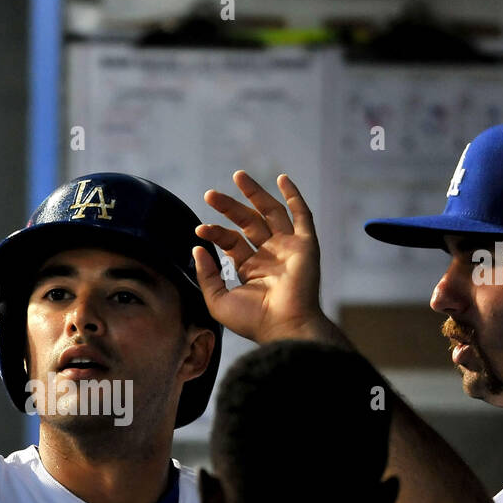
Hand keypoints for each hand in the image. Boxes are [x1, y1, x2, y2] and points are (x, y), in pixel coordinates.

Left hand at [194, 171, 330, 343]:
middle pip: (248, 222)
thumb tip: (196, 249)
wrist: (284, 326)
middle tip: (209, 194)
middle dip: (229, 207)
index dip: (215, 232)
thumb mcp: (218, 300)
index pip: (231, 242)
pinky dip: (294, 196)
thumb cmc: (253, 321)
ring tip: (237, 176)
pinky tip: (282, 179)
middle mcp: (271, 256)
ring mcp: (288, 249)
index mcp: (252, 269)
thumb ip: (207, 275)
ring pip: (272, 213)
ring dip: (256, 194)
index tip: (199, 229)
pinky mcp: (305, 245)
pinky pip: (302, 216)